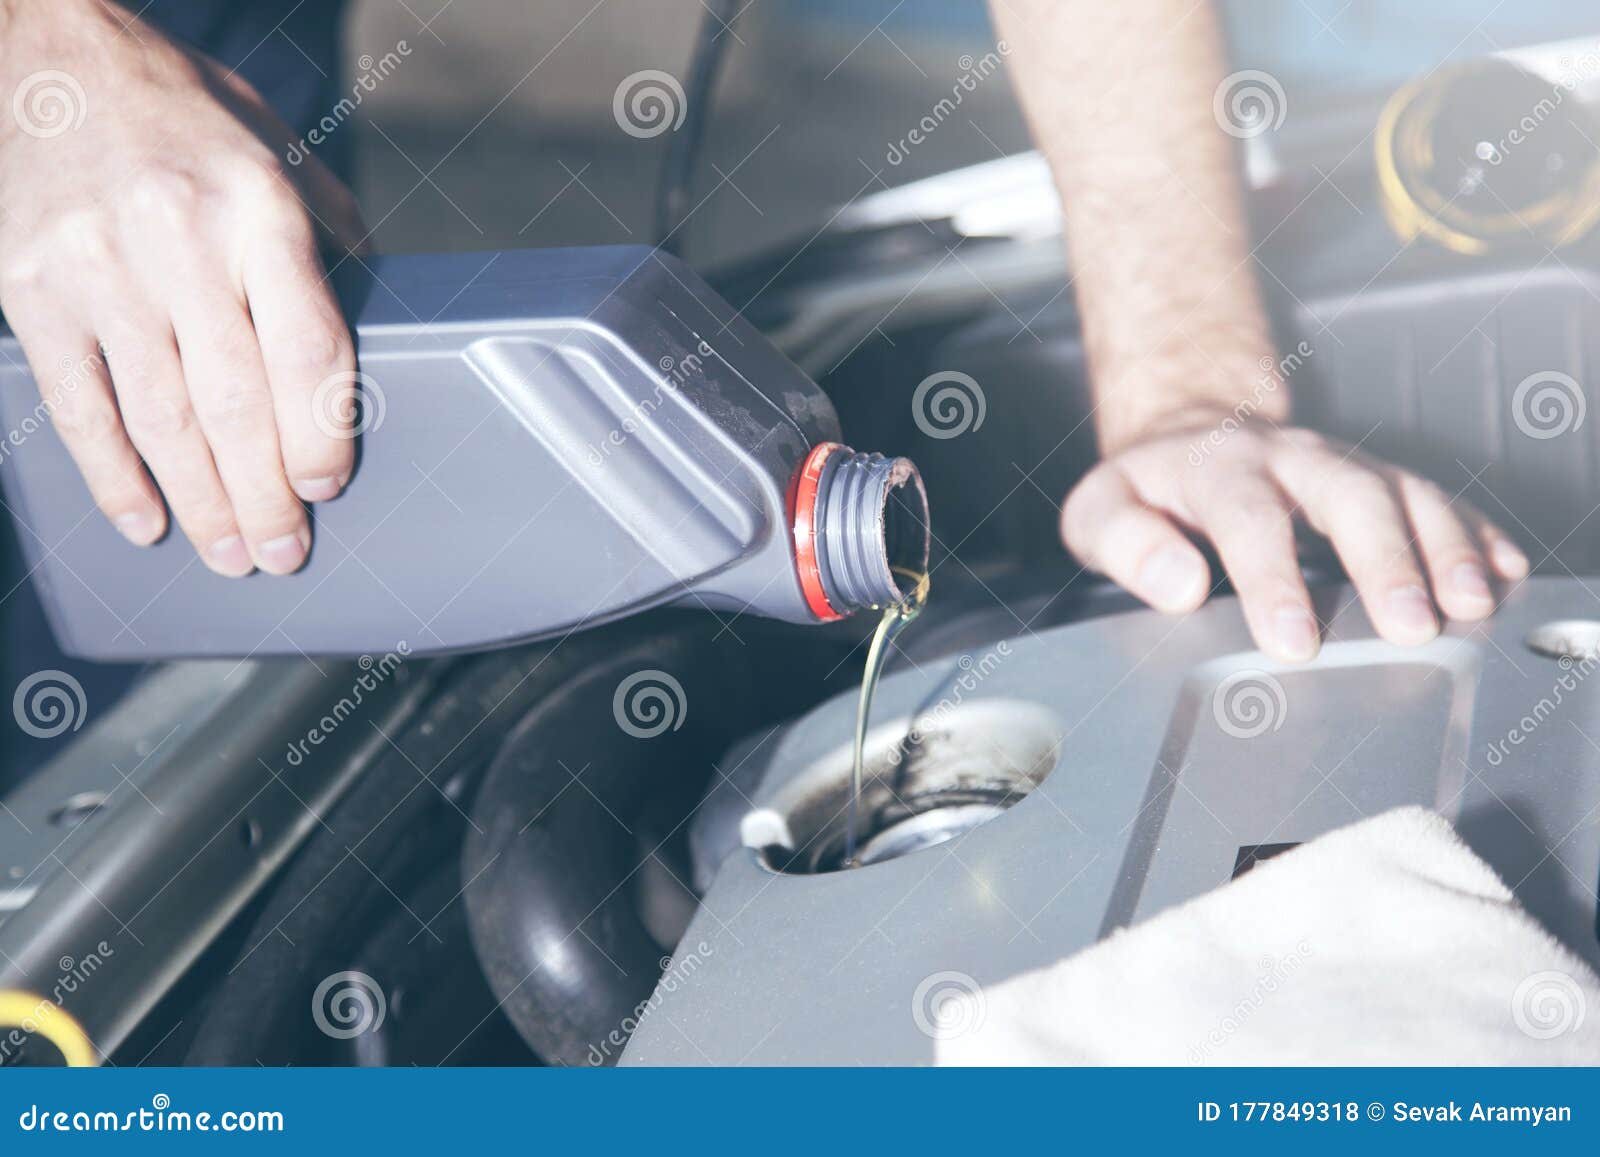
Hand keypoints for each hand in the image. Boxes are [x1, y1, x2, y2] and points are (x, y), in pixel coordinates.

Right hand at [0, 0, 367, 575]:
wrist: (42, 52)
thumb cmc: (176, 109)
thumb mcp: (277, 148)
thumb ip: (329, 233)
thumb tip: (379, 310)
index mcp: (257, 208)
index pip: (308, 349)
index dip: (324, 434)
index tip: (329, 486)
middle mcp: (179, 241)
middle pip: (237, 403)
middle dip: (266, 495)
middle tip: (285, 553)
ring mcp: (99, 269)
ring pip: (161, 418)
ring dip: (201, 503)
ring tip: (231, 555)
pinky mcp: (31, 291)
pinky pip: (80, 406)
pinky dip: (113, 477)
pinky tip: (146, 521)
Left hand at [1061, 423, 1529, 661]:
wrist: (1193, 434)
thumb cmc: (1148, 493)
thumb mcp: (1101, 512)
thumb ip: (1125, 544)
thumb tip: (1178, 584)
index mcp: (1218, 468)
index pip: (1249, 520)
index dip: (1273, 581)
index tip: (1294, 641)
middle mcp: (1293, 458)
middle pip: (1349, 496)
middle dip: (1385, 560)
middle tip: (1411, 626)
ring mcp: (1345, 464)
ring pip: (1406, 492)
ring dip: (1445, 549)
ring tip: (1472, 605)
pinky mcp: (1382, 479)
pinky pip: (1439, 499)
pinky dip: (1475, 535)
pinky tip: (1504, 573)